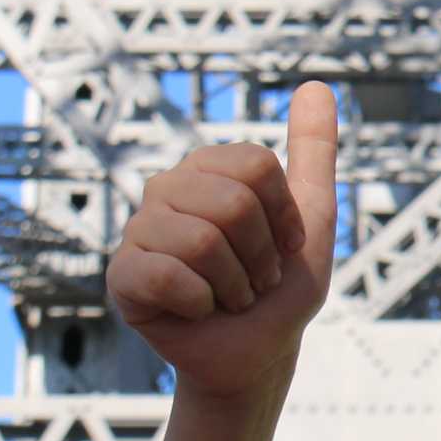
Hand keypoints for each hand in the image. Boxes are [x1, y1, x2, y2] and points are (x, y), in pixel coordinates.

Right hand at [107, 81, 339, 400]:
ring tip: (229, 297)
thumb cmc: (280, 287)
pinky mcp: (123, 274)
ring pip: (203, 241)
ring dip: (235, 285)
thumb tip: (317, 86)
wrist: (257, 354)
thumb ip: (313, 153)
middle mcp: (168, 189)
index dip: (283, 217)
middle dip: (261, 257)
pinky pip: (166, 275)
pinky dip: (200, 303)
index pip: (256, 166)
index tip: (283, 247)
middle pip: (232, 202)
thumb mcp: (312, 217)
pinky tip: (197, 310)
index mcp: (208, 168)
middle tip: (254, 280)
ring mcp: (140, 229)